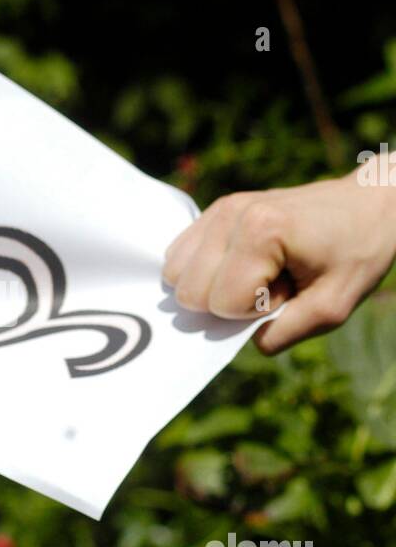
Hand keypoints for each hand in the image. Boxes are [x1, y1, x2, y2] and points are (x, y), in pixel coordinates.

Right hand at [162, 168, 395, 353]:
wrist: (369, 204)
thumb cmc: (357, 253)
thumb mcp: (334, 306)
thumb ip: (286, 333)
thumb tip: (246, 341)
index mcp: (261, 233)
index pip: (222, 304)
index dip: (255, 311)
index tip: (290, 289)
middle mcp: (231, 215)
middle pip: (190, 292)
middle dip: (229, 300)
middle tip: (274, 281)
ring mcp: (219, 209)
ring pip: (176, 274)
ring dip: (215, 285)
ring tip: (260, 271)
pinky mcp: (215, 210)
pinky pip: (179, 256)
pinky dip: (204, 270)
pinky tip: (243, 262)